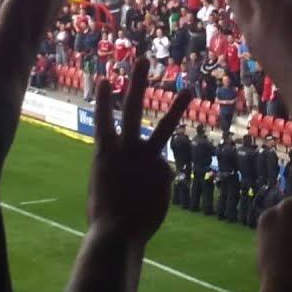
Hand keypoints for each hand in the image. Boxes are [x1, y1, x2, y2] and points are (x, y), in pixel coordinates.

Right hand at [89, 58, 191, 243]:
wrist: (117, 232)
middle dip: (138, 82)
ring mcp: (148, 158)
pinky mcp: (164, 171)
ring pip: (164, 128)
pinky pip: (162, 176)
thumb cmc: (104, 217)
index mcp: (103, 151)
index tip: (108, 79)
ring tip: (187, 90)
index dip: (105, 98)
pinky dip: (156, 188)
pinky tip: (147, 201)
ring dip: (175, 107)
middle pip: (133, 107)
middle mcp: (126, 147)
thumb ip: (120, 170)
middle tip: (143, 60)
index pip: (103, 119)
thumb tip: (150, 165)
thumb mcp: (103, 187)